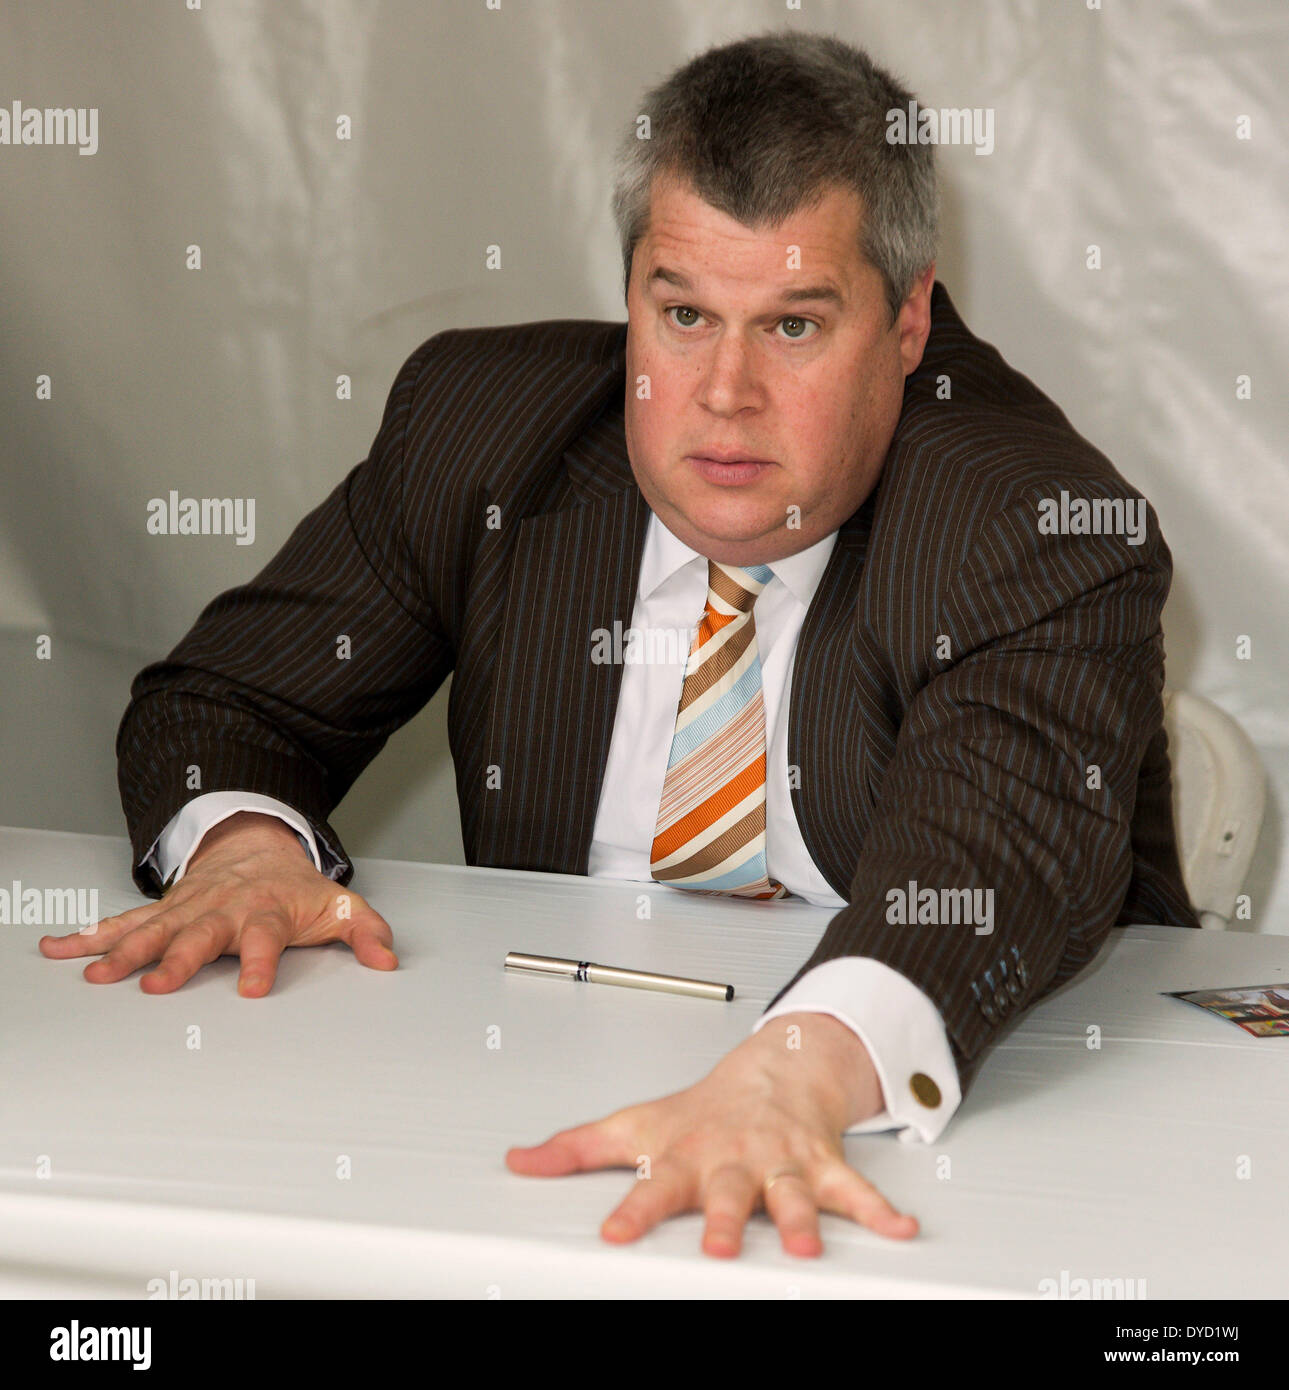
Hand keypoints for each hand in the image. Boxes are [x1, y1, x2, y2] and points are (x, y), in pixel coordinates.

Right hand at [38, 811, 396, 994]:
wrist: (258, 845)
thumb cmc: (294, 887)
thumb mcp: (338, 905)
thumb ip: (365, 932)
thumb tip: (388, 958)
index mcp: (265, 911)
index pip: (265, 938)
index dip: (260, 962)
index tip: (252, 989)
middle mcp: (222, 909)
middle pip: (199, 935)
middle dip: (178, 959)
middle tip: (156, 984)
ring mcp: (188, 908)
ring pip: (153, 930)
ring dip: (124, 951)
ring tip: (97, 974)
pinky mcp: (164, 911)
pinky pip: (123, 922)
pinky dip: (90, 935)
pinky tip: (60, 949)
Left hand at [506, 1012, 917, 1256]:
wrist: (772, 1069)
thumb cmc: (701, 1110)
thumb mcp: (635, 1123)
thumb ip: (576, 1150)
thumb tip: (518, 1162)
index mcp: (685, 1155)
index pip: (652, 1185)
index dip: (633, 1210)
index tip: (613, 1233)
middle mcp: (733, 1160)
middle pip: (729, 1193)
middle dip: (726, 1220)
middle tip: (722, 1247)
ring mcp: (780, 1163)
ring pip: (791, 1194)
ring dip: (798, 1220)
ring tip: (805, 1248)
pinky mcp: (820, 1165)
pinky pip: (853, 1189)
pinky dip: (879, 1209)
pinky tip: (901, 1229)